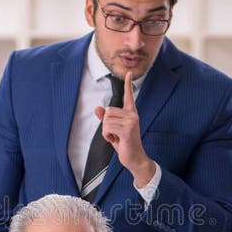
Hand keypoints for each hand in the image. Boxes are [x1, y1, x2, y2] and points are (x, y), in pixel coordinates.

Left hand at [93, 72, 155, 187]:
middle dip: (106, 123)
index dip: (128, 84)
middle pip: (108, 111)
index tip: (129, 73)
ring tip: (114, 137)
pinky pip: (108, 127)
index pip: (129, 96)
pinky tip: (114, 140)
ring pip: (106, 120)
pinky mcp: (127, 130)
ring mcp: (131, 122)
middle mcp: (133, 115)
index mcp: (131, 114)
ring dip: (105, 131)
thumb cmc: (125, 143)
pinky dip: (106, 135)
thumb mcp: (113, 129)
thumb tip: (97, 108)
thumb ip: (106, 119)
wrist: (134, 158)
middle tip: (113, 133)